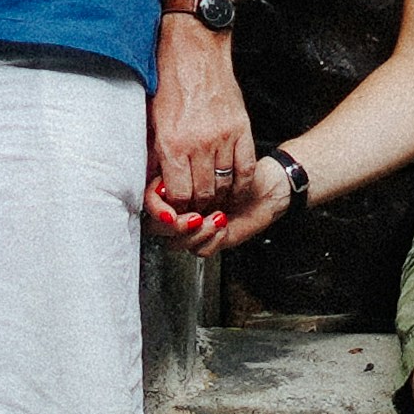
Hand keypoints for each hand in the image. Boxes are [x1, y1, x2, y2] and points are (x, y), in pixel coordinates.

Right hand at [148, 146, 294, 258]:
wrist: (266, 186)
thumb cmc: (238, 169)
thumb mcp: (210, 162)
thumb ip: (182, 169)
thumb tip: (161, 177)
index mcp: (170, 189)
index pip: (148, 204)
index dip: (156, 210)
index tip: (171, 209)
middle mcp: (177, 210)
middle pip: (156, 229)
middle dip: (176, 226)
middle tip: (195, 216)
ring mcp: (191, 227)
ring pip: (175, 243)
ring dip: (196, 233)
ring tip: (217, 217)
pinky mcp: (207, 241)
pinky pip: (198, 251)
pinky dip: (211, 239)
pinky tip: (222, 224)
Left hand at [149, 22, 251, 214]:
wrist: (193, 50)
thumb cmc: (168, 82)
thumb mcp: (151, 120)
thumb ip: (153, 153)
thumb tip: (152, 182)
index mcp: (172, 143)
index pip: (179, 194)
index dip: (178, 207)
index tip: (178, 207)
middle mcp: (198, 143)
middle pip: (203, 194)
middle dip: (198, 206)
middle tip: (195, 206)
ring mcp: (223, 136)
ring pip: (225, 184)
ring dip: (219, 196)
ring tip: (212, 197)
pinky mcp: (241, 128)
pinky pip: (246, 168)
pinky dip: (241, 183)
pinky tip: (234, 187)